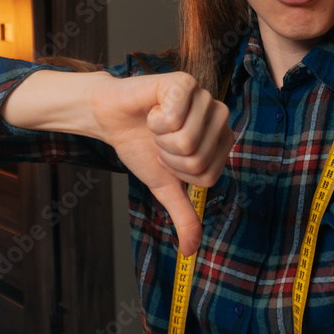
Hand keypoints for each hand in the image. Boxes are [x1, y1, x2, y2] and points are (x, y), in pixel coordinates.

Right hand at [90, 72, 234, 255]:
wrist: (111, 119)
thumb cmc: (141, 147)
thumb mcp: (165, 186)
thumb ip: (183, 216)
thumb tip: (190, 251)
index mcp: (221, 141)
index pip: (208, 176)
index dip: (179, 173)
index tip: (167, 158)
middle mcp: (218, 116)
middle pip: (198, 159)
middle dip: (168, 157)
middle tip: (159, 140)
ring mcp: (204, 96)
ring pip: (186, 140)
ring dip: (160, 138)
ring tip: (155, 125)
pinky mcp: (184, 82)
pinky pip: (174, 116)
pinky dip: (154, 120)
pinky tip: (152, 110)